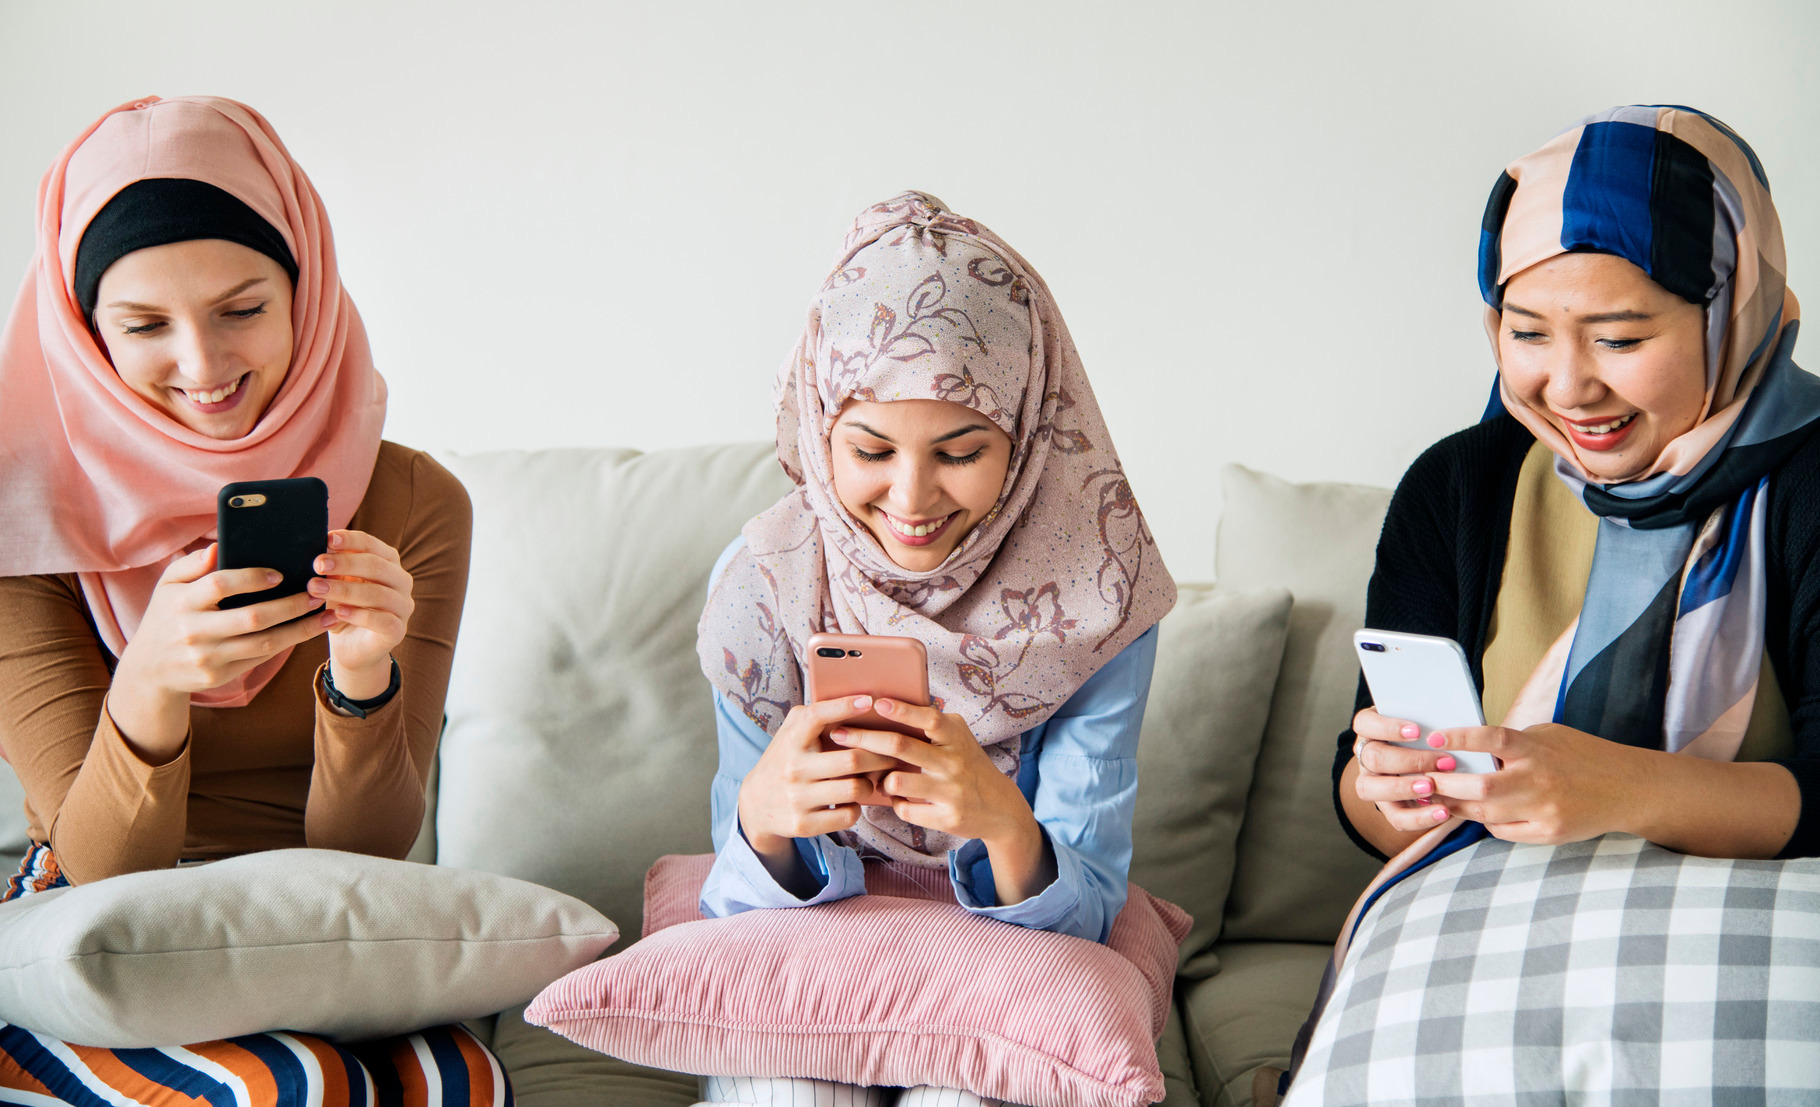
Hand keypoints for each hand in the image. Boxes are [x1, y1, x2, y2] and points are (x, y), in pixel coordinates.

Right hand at [109, 543, 329, 760]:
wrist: (148, 669)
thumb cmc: (166, 615)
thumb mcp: (167, 585)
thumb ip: (191, 564)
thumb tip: (219, 546)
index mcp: (181, 602)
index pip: (219, 585)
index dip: (251, 578)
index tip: (279, 574)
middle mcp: (194, 631)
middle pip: (252, 618)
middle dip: (291, 605)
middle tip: (318, 592)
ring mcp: (207, 657)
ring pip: (264, 644)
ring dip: (301, 629)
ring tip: (328, 615)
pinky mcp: (219, 676)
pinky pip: (260, 659)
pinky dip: (287, 644)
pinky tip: (308, 630)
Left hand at [310, 530, 413, 699]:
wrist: (351, 645)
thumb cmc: (342, 607)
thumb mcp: (335, 584)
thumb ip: (331, 568)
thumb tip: (316, 550)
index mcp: (387, 562)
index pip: (372, 544)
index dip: (350, 540)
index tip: (327, 539)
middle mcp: (401, 581)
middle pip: (377, 566)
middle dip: (345, 563)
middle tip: (317, 565)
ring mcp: (403, 606)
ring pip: (379, 594)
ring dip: (345, 590)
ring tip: (316, 589)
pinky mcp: (398, 630)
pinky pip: (383, 620)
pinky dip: (359, 615)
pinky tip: (338, 613)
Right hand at [737, 696, 902, 868]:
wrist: (756, 804)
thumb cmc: (786, 758)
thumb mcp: (791, 732)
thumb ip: (816, 715)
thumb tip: (859, 701)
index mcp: (791, 740)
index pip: (816, 717)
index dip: (843, 706)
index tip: (868, 700)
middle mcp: (793, 768)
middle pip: (853, 760)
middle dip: (881, 755)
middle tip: (894, 753)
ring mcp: (797, 798)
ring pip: (855, 788)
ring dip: (871, 783)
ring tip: (873, 778)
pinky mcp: (804, 824)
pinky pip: (848, 815)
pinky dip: (857, 807)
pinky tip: (853, 800)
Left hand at [829, 698, 1053, 903]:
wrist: (1001, 808)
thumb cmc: (968, 765)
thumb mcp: (958, 739)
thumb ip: (932, 724)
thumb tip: (888, 704)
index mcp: (956, 737)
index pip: (927, 718)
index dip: (901, 710)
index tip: (876, 702)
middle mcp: (954, 762)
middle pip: (901, 746)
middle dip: (864, 738)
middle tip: (838, 734)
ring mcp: (951, 791)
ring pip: (896, 781)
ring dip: (879, 778)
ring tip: (876, 776)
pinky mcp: (947, 818)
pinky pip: (904, 808)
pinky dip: (895, 802)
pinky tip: (899, 798)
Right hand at [1349, 706, 1461, 833]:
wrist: (1435, 760)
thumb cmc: (1430, 732)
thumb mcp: (1427, 721)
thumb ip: (1430, 719)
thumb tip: (1446, 720)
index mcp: (1369, 729)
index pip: (1365, 724)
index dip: (1388, 728)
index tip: (1417, 732)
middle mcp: (1365, 756)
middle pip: (1372, 757)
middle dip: (1408, 761)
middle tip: (1443, 762)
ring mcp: (1372, 782)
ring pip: (1370, 789)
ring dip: (1403, 788)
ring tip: (1432, 787)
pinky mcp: (1387, 807)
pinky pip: (1395, 817)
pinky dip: (1419, 817)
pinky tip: (1443, 812)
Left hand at [1423, 722, 1642, 843]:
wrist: (1629, 788)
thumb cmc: (1583, 755)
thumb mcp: (1549, 735)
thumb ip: (1513, 741)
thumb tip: (1469, 746)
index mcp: (1537, 749)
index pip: (1491, 740)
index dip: (1459, 738)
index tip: (1432, 738)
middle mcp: (1539, 780)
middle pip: (1479, 788)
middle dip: (1444, 785)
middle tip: (1422, 779)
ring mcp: (1544, 811)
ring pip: (1485, 815)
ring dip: (1456, 807)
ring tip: (1437, 799)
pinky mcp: (1549, 834)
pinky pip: (1503, 831)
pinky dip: (1485, 822)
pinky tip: (1476, 814)